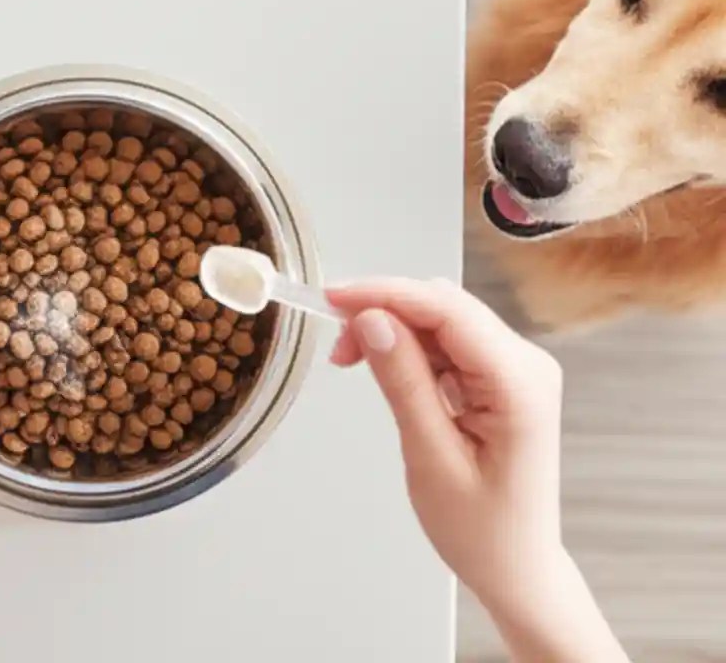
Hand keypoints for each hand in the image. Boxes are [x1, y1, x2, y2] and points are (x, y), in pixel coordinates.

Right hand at [327, 279, 626, 661]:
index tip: (333, 297)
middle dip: (384, 310)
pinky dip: (410, 348)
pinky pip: (449, 343)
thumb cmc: (482, 529)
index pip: (448, 310)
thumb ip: (403, 382)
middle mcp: (526, 365)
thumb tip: (372, 321)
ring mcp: (516, 370)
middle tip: (335, 343)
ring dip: (393, 329)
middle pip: (445, 307)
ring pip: (443, 321)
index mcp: (519, 383)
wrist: (516, 566)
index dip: (386, 294)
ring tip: (351, 360)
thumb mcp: (430, 457)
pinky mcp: (501, 379)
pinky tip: (385, 368)